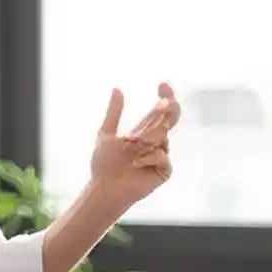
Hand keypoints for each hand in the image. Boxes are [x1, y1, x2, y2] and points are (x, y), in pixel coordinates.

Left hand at [90, 82, 181, 208]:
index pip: (159, 111)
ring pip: (162, 137)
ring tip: (131, 151)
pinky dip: (147, 158)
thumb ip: (114, 113)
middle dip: (166, 111)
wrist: (105, 187)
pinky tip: (136, 165)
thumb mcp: (106, 134)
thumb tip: (117, 89)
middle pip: (167, 120)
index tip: (163, 85)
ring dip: (144, 141)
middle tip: (164, 103)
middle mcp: (155, 141)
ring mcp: (161, 155)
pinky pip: (161, 155)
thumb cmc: (104, 164)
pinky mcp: (165, 169)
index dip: (165, 97)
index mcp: (143, 132)